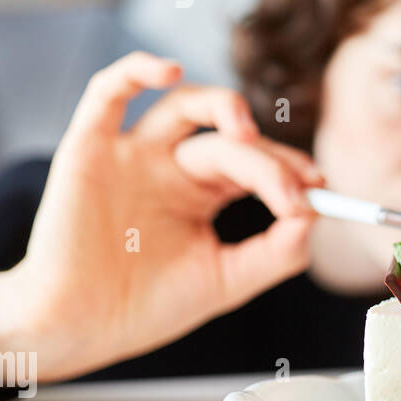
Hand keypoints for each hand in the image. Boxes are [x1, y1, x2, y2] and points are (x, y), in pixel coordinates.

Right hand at [0, 52, 323, 380]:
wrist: (79, 330)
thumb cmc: (146, 307)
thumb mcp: (227, 280)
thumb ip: (277, 252)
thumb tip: (316, 216)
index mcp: (205, 191)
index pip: (258, 162)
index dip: (290, 168)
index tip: (320, 186)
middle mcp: (172, 165)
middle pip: (230, 141)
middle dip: (267, 160)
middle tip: (294, 187)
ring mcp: (133, 154)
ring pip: (183, 105)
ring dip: (220, 105)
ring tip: (243, 129)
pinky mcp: (89, 149)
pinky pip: (107, 94)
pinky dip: (135, 71)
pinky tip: (168, 71)